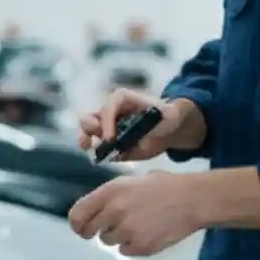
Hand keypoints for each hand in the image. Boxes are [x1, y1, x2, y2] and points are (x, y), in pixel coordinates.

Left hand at [68, 171, 203, 256]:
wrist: (192, 200)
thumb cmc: (164, 187)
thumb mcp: (132, 181)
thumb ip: (112, 196)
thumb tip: (96, 209)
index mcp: (110, 191)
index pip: (77, 214)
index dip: (77, 223)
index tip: (81, 228)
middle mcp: (114, 211)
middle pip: (90, 231)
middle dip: (95, 232)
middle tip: (107, 229)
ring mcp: (127, 230)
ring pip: (108, 242)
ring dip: (118, 237)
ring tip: (138, 225)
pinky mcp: (141, 246)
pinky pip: (125, 251)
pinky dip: (133, 246)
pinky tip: (147, 233)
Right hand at [77, 89, 201, 161]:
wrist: (168, 129)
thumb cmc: (169, 116)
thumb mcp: (175, 112)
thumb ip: (172, 114)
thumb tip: (167, 120)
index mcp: (122, 99)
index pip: (108, 108)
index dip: (106, 122)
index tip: (110, 139)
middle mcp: (110, 112)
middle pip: (89, 117)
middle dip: (88, 128)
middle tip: (92, 142)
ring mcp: (107, 127)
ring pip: (87, 131)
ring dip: (84, 140)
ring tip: (88, 149)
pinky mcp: (110, 143)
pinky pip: (97, 148)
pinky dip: (97, 154)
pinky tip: (100, 159)